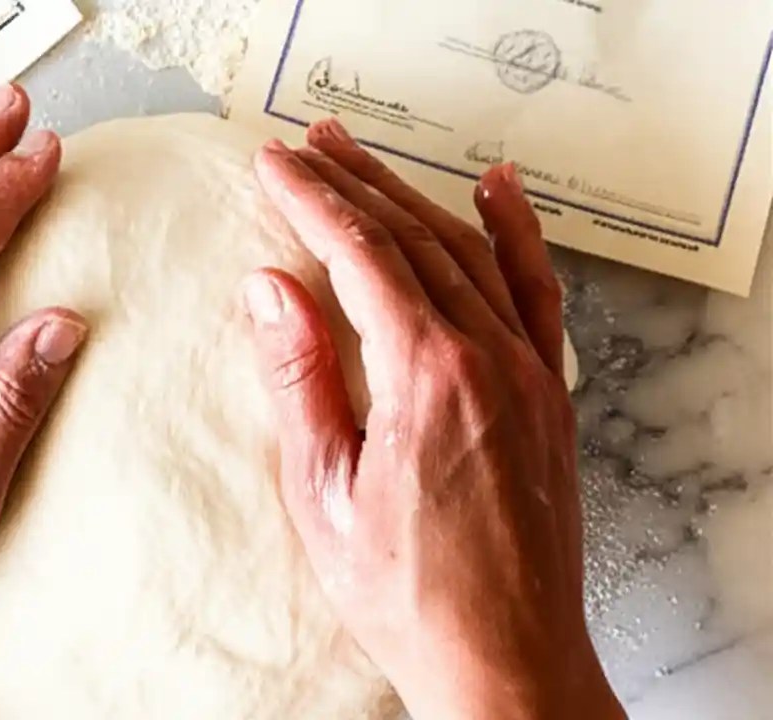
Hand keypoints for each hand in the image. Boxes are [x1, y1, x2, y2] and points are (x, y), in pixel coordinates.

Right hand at [243, 120, 623, 718]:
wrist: (503, 657)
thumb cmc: (408, 592)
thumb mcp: (324, 490)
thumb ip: (301, 378)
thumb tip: (271, 290)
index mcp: (428, 376)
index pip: (363, 254)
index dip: (313, 201)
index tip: (276, 165)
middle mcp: (490, 358)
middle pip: (415, 238)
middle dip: (355, 182)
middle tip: (310, 145)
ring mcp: (531, 372)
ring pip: (469, 253)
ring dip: (414, 197)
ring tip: (367, 159)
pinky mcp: (550, 394)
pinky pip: (536, 291)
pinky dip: (516, 235)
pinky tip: (500, 193)